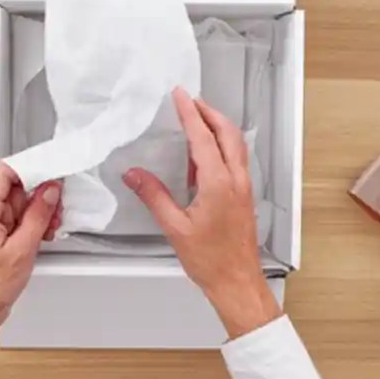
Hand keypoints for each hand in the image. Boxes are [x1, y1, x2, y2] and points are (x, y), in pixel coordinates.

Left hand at [0, 162, 61, 357]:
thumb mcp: (22, 249)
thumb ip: (37, 215)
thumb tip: (50, 189)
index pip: (3, 171)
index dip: (29, 167)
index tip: (51, 173)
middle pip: (14, 185)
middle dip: (39, 192)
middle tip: (57, 206)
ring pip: (19, 202)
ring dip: (39, 210)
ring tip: (52, 225)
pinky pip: (17, 218)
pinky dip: (33, 222)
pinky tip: (44, 233)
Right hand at [123, 88, 280, 338]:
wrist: (237, 282)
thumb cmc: (211, 261)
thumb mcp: (175, 227)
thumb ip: (154, 196)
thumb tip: (135, 175)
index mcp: (218, 183)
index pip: (202, 137)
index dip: (190, 113)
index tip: (180, 96)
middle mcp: (236, 180)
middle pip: (227, 133)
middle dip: (209, 112)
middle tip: (191, 101)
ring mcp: (243, 188)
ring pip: (236, 145)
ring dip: (219, 127)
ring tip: (199, 119)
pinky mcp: (244, 196)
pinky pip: (236, 161)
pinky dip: (223, 146)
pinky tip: (207, 155)